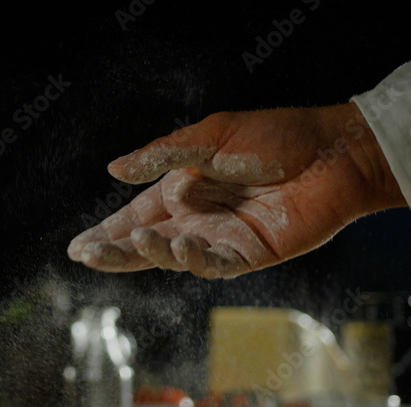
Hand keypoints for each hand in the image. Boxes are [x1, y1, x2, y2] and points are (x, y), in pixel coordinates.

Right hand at [67, 103, 403, 278]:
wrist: (333, 153)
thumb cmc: (276, 137)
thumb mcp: (211, 137)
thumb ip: (163, 156)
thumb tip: (114, 169)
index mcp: (183, 188)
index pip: (135, 216)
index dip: (107, 233)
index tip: (78, 249)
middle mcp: (197, 218)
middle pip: (146, 243)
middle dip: (115, 251)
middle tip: (86, 256)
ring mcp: (221, 239)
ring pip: (173, 258)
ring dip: (150, 253)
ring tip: (137, 240)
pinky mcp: (248, 254)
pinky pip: (212, 265)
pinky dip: (192, 259)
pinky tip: (177, 246)